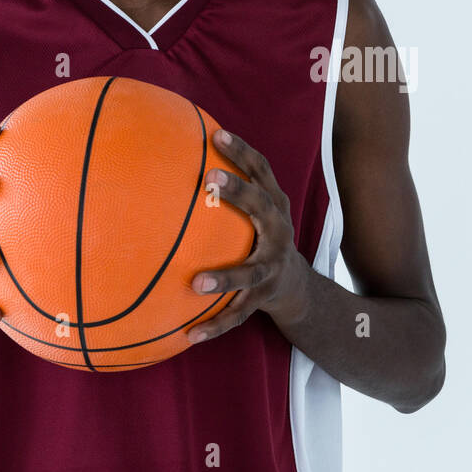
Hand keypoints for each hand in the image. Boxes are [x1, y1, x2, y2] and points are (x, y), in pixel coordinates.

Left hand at [187, 129, 311, 342]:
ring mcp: (271, 268)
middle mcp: (278, 233)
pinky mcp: (263, 299)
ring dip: (225, 277)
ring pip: (249, 274)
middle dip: (240, 192)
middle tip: (210, 179)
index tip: (217, 135)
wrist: (295, 286)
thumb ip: (228, 190)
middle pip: (262, 208)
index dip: (243, 152)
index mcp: (274, 207)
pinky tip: (188, 336)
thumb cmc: (262, 237)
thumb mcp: (256, 211)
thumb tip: (176, 155)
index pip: (262, 172)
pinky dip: (214, 326)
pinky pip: (237, 314)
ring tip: (196, 282)